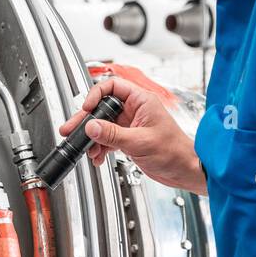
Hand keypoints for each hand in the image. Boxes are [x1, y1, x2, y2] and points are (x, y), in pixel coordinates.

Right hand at [59, 77, 205, 195]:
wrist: (184, 170)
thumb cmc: (174, 151)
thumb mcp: (140, 141)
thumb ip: (113, 134)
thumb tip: (91, 126)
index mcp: (142, 101)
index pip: (112, 86)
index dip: (96, 95)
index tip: (86, 108)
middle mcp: (135, 110)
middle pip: (103, 107)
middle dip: (87, 119)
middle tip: (71, 128)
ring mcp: (131, 125)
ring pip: (103, 125)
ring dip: (93, 137)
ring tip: (85, 148)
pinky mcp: (129, 138)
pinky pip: (108, 138)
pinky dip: (101, 147)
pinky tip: (98, 156)